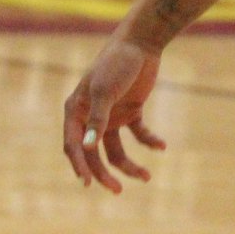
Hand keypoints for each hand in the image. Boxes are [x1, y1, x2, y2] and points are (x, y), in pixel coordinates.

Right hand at [62, 37, 166, 193]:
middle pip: (95, 154)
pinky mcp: (131, 112)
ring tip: (147, 177)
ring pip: (116, 151)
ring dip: (129, 165)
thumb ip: (97, 120)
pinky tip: (162, 146)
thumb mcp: (105, 91)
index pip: (72, 145)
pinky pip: (139, 134)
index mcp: (76, 110)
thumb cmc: (117, 63)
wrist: (142, 43)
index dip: (79, 165)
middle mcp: (91, 116)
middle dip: (105, 173)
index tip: (88, 184)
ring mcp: (112, 116)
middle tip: (118, 190)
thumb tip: (86, 148)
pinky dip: (150, 141)